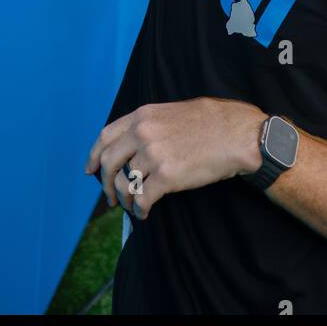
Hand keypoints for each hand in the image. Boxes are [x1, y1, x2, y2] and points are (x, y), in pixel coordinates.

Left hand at [86, 98, 265, 220]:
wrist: (236, 134)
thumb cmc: (210, 123)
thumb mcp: (171, 112)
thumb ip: (149, 125)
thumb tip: (132, 146)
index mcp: (142, 116)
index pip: (105, 137)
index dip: (94, 156)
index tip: (90, 170)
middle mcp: (143, 133)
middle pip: (108, 163)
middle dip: (106, 184)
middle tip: (111, 199)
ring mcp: (153, 154)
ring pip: (124, 184)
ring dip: (125, 200)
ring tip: (133, 207)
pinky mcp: (167, 176)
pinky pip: (142, 198)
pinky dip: (140, 210)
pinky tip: (145, 213)